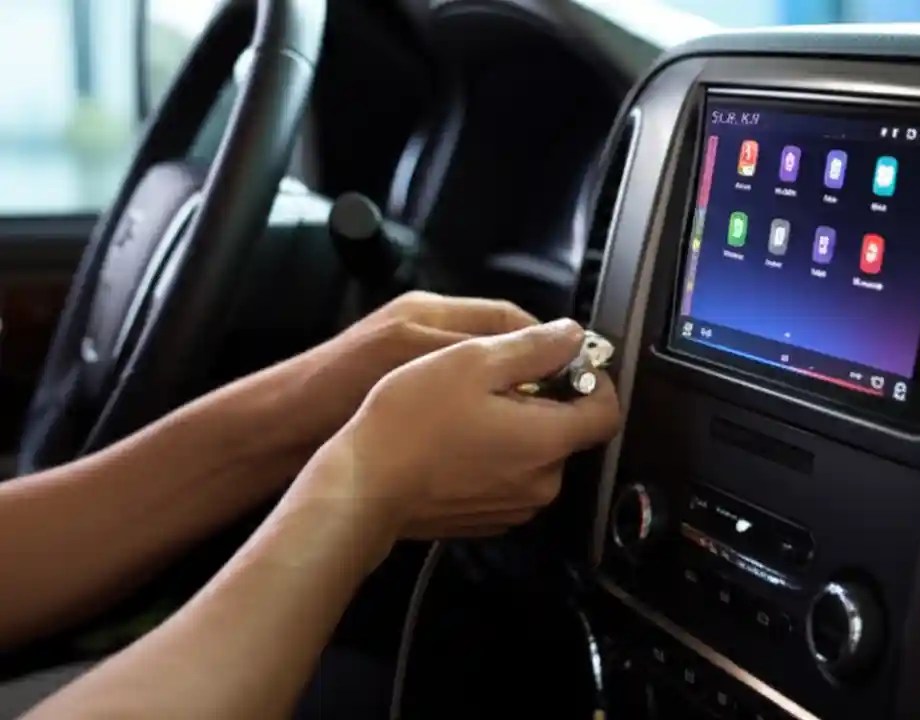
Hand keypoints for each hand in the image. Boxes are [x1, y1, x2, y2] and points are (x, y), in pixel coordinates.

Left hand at [262, 291, 536, 453]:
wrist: (281, 436)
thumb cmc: (337, 388)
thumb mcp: (413, 353)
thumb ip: (482, 345)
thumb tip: (551, 339)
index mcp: (430, 314)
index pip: (510, 318)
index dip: (546, 344)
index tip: (575, 373)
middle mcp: (430, 340)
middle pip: (503, 356)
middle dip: (532, 383)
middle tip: (555, 410)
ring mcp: (423, 380)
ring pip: (490, 392)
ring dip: (511, 412)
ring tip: (529, 435)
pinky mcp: (416, 416)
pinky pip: (469, 420)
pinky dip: (486, 434)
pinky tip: (492, 454)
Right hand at [290, 319, 620, 553]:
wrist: (361, 489)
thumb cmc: (412, 419)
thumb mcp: (473, 361)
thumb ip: (534, 346)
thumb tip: (574, 336)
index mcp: (549, 441)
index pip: (607, 411)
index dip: (593, 380)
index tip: (564, 362)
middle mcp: (543, 483)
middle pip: (568, 432)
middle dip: (545, 402)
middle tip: (497, 381)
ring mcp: (515, 508)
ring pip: (537, 456)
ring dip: (518, 430)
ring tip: (469, 411)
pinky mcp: (488, 521)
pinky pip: (509, 480)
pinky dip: (496, 459)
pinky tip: (457, 443)